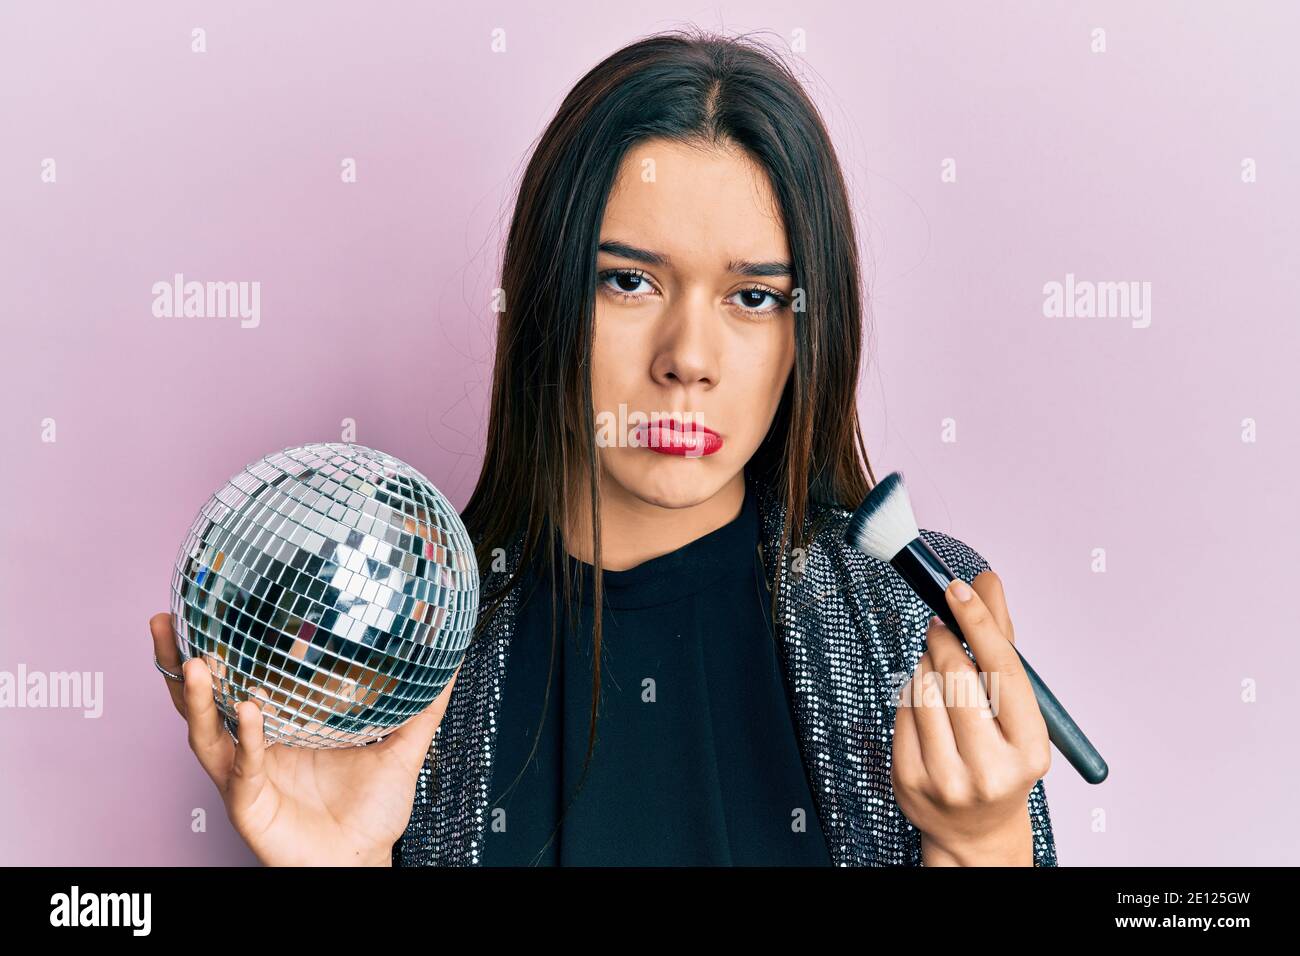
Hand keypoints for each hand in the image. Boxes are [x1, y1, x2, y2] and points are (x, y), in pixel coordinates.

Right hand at [150, 612, 460, 865]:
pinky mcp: (249, 803)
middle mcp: (254, 745)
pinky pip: (242, 766)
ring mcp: (245, 773)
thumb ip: (423, 708)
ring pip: (206, 730)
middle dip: (178, 662)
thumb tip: (448, 665)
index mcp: (279, 726)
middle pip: (203, 698)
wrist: (364, 861)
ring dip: (196, 697)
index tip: (209, 602)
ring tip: (193, 661)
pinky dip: (245, 738)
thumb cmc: (373, 812)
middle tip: (165, 622)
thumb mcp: (402, 749)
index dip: (219, 644)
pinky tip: (250, 710)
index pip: (240, 676)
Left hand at [890, 571, 1050, 865]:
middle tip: (940, 627)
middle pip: (956, 674)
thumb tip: (987, 580)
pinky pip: (899, 710)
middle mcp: (990, 769)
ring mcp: (946, 779)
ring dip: (924, 664)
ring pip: (922, 687)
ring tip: (936, 671)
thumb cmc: (1000, 756)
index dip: (978, 622)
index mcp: (1030, 749)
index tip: (958, 588)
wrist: (976, 830)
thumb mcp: (1015, 708)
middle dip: (944, 639)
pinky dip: (909, 693)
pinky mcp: (908, 781)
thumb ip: (1001, 642)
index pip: (1003, 670)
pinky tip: (924, 702)